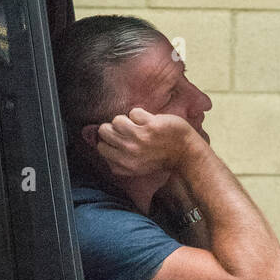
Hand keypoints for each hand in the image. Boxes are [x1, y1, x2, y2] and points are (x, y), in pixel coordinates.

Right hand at [89, 107, 203, 177]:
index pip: (101, 147)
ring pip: (117, 119)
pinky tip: (150, 122)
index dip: (108, 140)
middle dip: (115, 128)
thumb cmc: (159, 158)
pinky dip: (142, 114)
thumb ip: (116, 158)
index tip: (120, 139)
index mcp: (124, 164)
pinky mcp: (150, 125)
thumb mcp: (135, 167)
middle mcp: (129, 152)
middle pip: (104, 130)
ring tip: (139, 125)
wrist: (184, 153)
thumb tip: (95, 141)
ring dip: (127, 119)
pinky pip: (134, 112)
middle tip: (129, 130)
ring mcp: (140, 138)